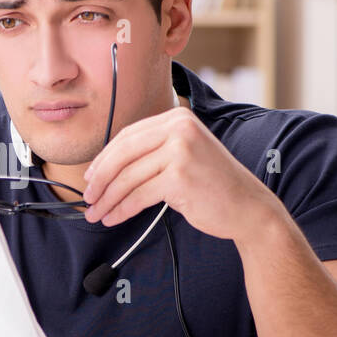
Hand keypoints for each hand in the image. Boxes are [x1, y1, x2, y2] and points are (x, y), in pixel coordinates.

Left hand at [80, 105, 279, 240]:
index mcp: (177, 118)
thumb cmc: (214, 186)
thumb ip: (153, 152)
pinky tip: (114, 217)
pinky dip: (122, 209)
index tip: (90, 176)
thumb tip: (106, 168)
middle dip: (100, 178)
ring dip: (107, 198)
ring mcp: (180, 150)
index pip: (128, 136)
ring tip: (96, 213)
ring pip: (127, 176)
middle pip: (123, 153)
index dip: (104, 158)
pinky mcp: (179, 176)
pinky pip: (139, 195)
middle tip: (88, 197)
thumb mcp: (184, 155)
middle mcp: (179, 128)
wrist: (249, 207)